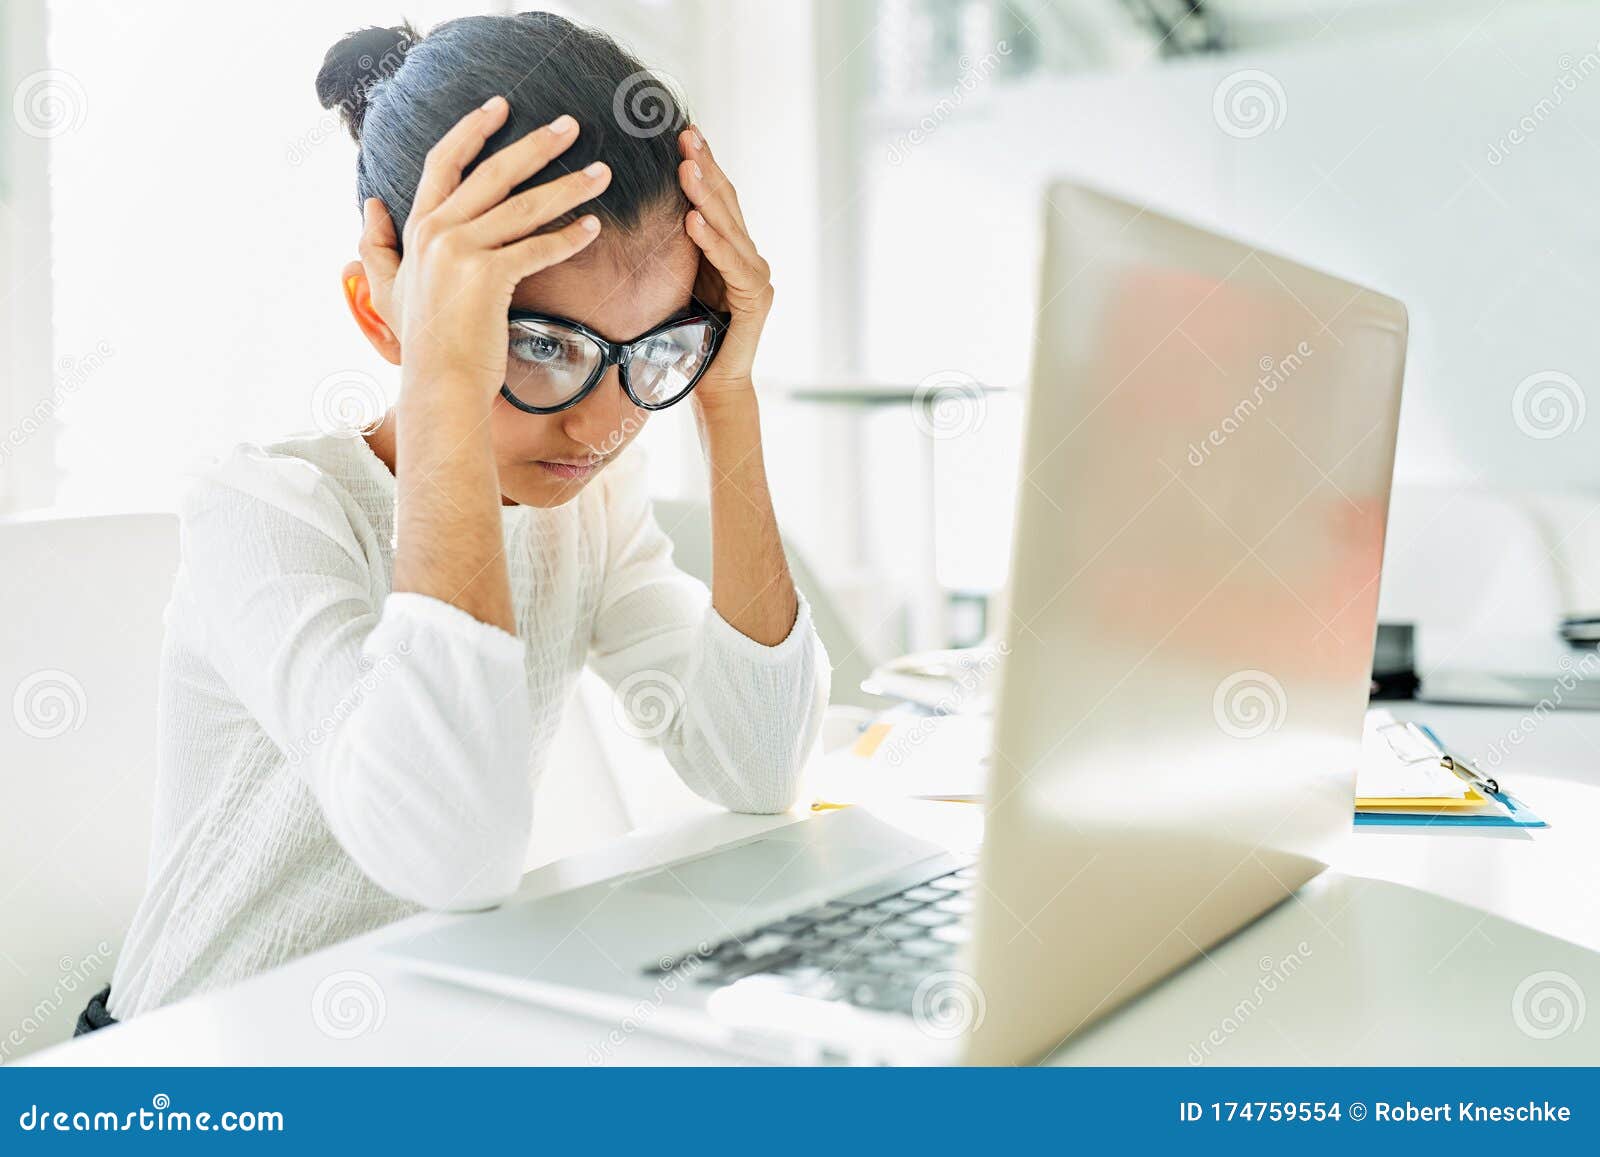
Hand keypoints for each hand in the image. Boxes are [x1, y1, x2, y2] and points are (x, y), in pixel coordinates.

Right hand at [358, 97, 610, 406]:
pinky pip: (537, 247)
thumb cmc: (424, 343)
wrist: (439, 384)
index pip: (444, 162)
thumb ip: (377, 246)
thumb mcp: (388, 289)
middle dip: (535, 145)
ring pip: (524, 206)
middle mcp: (437, 231)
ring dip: (568, 186)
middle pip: (493, 173)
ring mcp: (461, 251)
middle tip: (571, 125)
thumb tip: (370, 205)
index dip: (473, 130)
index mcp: (417, 228)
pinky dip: (567, 236)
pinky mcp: (488, 276)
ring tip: (601, 173)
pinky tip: (592, 227)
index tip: (500, 106)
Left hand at [677, 126, 771, 402]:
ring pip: (729, 228)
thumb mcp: (676, 280)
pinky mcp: (755, 300)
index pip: (716, 198)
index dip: (704, 164)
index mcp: (730, 249)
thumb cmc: (689, 336)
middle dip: (706, 168)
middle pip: (726, 203)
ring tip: (687, 169)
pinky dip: (712, 242)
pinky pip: (731, 264)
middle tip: (687, 135)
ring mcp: (756, 277)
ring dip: (707, 197)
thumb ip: (673, 248)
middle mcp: (748, 256)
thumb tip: (641, 212)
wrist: (712, 383)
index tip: (683, 132)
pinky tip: (694, 220)